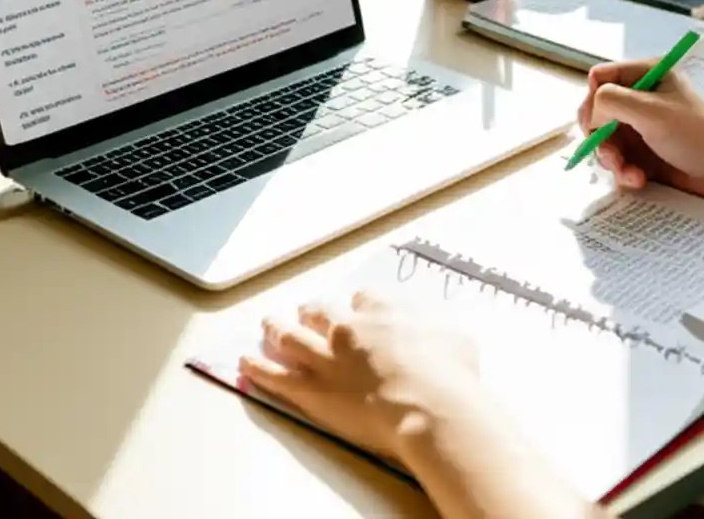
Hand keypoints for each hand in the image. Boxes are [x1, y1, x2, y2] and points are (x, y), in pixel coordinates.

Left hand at [238, 290, 482, 461]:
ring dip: (277, 328)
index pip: (366, 299)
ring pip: (291, 337)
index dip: (360, 304)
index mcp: (385, 312)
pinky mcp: (310, 390)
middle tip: (305, 309)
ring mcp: (326, 358)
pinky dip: (258, 367)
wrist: (428, 404)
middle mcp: (349, 328)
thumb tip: (445, 337)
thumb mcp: (457, 340)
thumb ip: (441, 334)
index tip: (359, 307)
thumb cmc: (450, 375)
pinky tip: (246, 360)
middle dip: (312, 310)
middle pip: (321, 312)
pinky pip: (276, 376)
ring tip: (267, 323)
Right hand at [577, 59, 703, 199]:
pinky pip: (618, 160)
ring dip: (612, 159)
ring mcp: (642, 126)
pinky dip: (624, 172)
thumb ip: (612, 101)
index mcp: (647, 75)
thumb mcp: (652, 111)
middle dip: (599, 136)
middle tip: (610, 153)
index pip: (600, 78)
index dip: (593, 100)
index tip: (597, 123)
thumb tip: (592, 112)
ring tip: (628, 172)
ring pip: (604, 140)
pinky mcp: (644, 152)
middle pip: (597, 111)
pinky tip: (639, 179)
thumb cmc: (697, 135)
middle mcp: (641, 98)